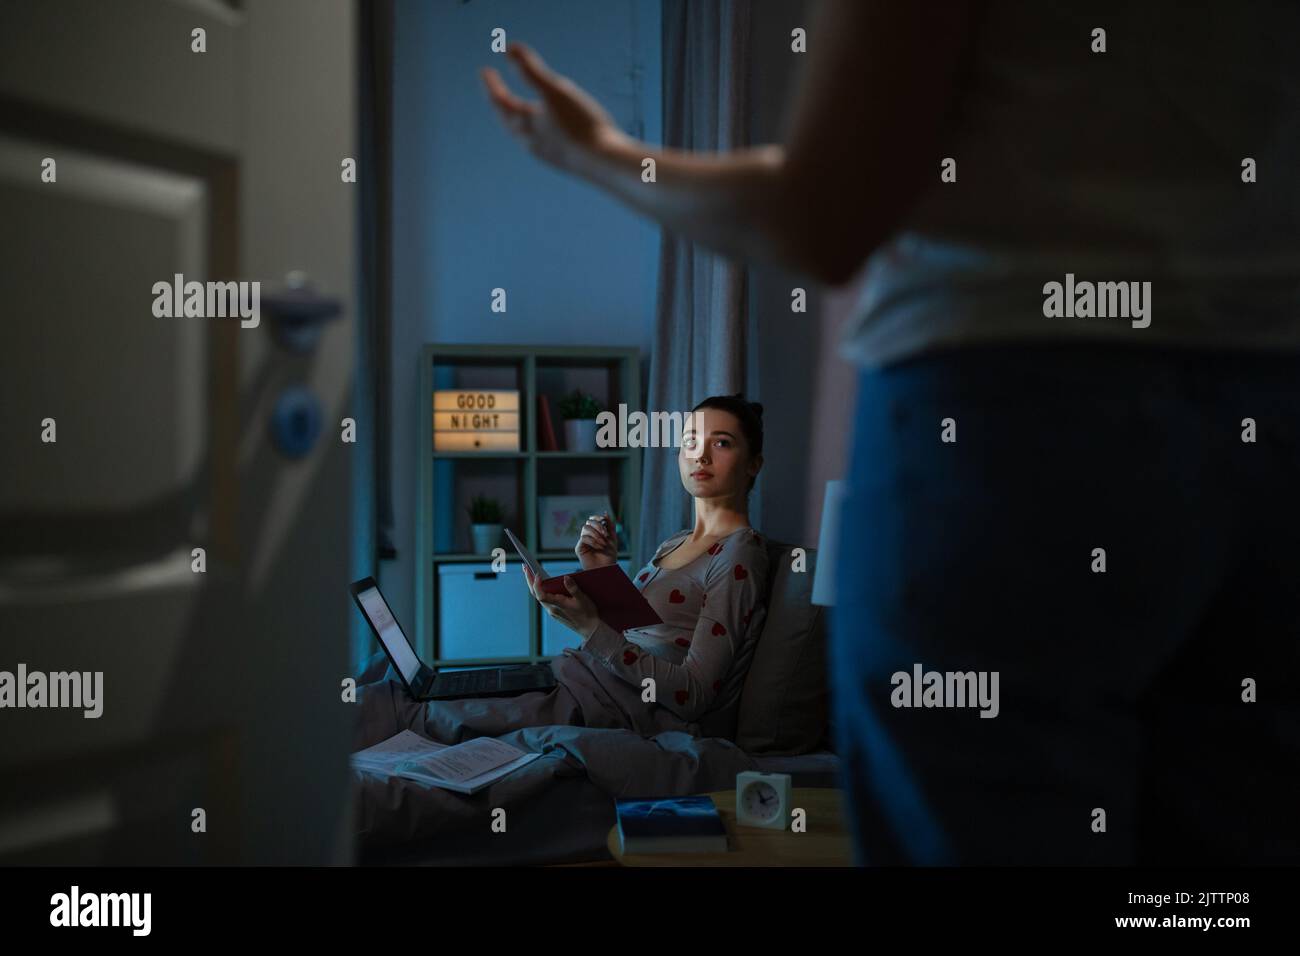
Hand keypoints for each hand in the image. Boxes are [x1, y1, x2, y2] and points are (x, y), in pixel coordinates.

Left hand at [481, 42, 628, 172]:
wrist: (605, 164)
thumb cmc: (580, 124)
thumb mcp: (555, 90)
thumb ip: (531, 70)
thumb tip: (509, 48)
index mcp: (525, 124)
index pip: (500, 102)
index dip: (492, 85)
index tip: (485, 71)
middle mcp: (531, 143)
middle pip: (509, 122)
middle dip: (503, 105)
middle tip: (498, 93)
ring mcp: (548, 155)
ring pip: (526, 136)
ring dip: (520, 122)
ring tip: (521, 113)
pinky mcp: (565, 163)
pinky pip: (544, 145)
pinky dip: (540, 133)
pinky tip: (550, 134)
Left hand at [523, 564, 599, 638]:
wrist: (590, 628)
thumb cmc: (587, 614)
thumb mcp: (582, 599)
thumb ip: (573, 588)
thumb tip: (565, 577)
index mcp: (558, 605)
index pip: (541, 595)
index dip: (536, 584)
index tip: (536, 574)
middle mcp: (552, 609)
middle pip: (536, 594)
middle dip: (529, 580)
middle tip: (525, 567)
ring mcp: (552, 610)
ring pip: (539, 596)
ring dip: (533, 584)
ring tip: (530, 572)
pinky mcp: (554, 611)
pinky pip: (544, 599)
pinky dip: (540, 589)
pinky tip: (541, 583)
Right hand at [574, 510, 617, 569]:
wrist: (606, 569)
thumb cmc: (609, 556)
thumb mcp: (612, 538)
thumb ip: (609, 526)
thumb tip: (605, 513)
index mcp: (596, 532)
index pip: (593, 520)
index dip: (597, 518)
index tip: (604, 521)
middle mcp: (588, 536)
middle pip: (588, 522)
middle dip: (598, 526)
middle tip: (605, 534)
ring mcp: (583, 541)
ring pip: (585, 528)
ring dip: (596, 534)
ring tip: (603, 543)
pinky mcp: (579, 548)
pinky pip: (583, 538)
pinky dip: (593, 541)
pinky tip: (599, 547)